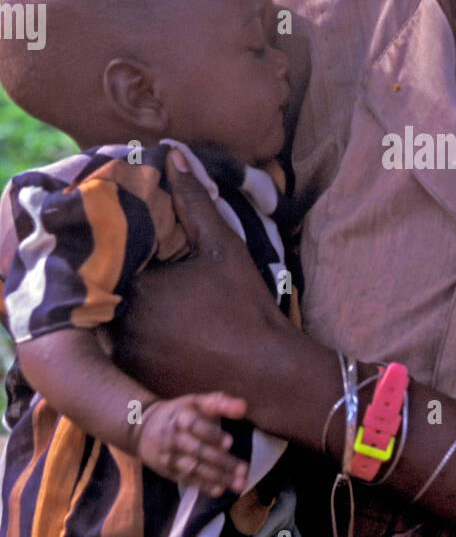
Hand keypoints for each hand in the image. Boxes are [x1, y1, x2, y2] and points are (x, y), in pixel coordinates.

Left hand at [111, 152, 291, 405]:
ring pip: (111, 321)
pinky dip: (132, 342)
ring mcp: (124, 356)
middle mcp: (120, 321)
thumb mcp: (223, 247)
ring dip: (122, 310)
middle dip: (119, 278)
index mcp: (138, 283)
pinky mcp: (133, 381)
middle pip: (107, 289)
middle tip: (152, 277)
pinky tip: (160, 336)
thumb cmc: (246, 306)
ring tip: (156, 306)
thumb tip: (174, 155)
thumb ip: (194, 201)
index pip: (111, 254)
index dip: (122, 247)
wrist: (266, 375)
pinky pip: (120, 354)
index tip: (134, 242)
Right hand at [135, 392, 248, 496]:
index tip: (230, 442)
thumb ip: (220, 403)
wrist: (142, 428)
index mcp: (180, 416)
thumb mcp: (196, 402)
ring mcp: (169, 456)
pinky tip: (219, 490)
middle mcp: (173, 437)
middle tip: (244, 470)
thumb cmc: (180, 413)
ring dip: (217, 477)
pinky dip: (203, 486)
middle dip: (222, 462)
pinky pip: (187, 480)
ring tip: (239, 484)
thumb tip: (243, 407)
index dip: (211, 434)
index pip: (194, 426)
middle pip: (198, 451)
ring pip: (194, 468)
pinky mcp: (168, 471)